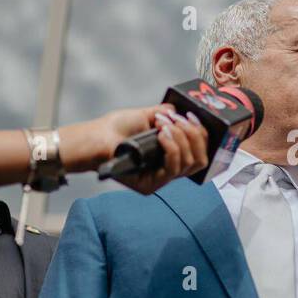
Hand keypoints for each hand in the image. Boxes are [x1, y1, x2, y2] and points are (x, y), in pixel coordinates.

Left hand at [64, 104, 208, 193]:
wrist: (96, 138)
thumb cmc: (116, 128)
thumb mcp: (147, 115)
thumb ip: (167, 114)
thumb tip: (182, 111)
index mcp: (170, 156)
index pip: (199, 152)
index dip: (200, 134)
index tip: (190, 116)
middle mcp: (168, 170)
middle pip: (200, 160)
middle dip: (194, 136)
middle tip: (178, 120)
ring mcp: (160, 179)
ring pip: (189, 164)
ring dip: (181, 139)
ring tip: (165, 126)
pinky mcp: (150, 186)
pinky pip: (173, 169)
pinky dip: (171, 148)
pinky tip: (162, 135)